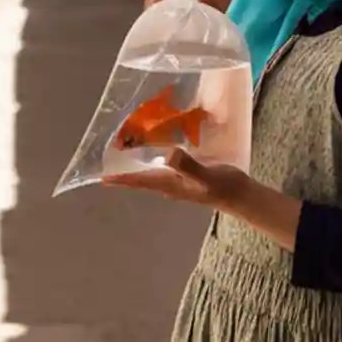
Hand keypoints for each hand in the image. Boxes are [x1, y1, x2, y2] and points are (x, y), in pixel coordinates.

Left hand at [103, 149, 248, 209]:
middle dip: (125, 170)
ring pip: (151, 172)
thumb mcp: (205, 175)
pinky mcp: (187, 175)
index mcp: (168, 183)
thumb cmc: (223, 186)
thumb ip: (188, 166)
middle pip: (140, 178)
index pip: (138, 181)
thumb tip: (169, 154)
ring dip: (139, 164)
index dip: (120, 179)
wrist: (240, 195)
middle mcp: (168, 184)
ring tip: (127, 149)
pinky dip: (156, 158)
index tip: (101, 177)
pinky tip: (159, 146)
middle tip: (110, 155)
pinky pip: (165, 166)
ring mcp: (177, 181)